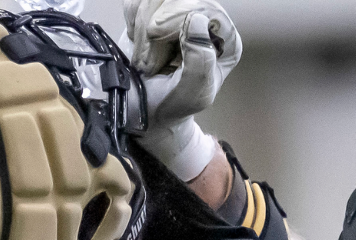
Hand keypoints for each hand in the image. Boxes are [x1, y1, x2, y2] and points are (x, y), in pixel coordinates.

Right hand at [122, 0, 241, 179]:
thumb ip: (200, 61)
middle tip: (148, 62)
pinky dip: (131, 22)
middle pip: (178, 0)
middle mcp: (206, 25)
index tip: (155, 35)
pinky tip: (137, 44)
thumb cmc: (173, 106)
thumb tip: (197, 19)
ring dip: (140, 29)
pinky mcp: (155, 15)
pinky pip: (137, 1)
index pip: (207, 8)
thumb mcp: (193, 94)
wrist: (144, 113)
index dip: (178, 15)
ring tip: (144, 61)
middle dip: (154, 28)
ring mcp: (180, 17)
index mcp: (224, 42)